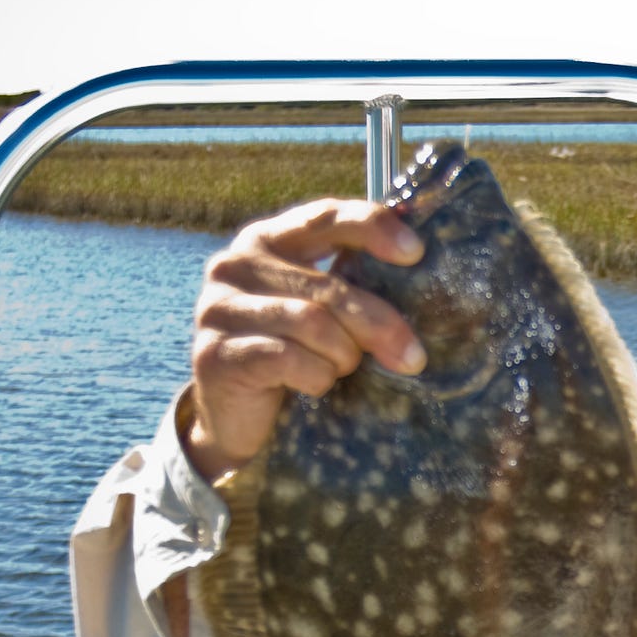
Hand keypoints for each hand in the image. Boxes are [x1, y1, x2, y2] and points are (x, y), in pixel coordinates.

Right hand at [184, 199, 425, 483]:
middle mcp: (236, 264)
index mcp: (268, 240)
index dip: (373, 228)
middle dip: (379, 324)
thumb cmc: (293, 357)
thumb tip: (420, 271)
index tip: (416, 254)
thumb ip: (350, 285)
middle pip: (329, 287)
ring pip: (312, 324)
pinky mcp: (216, 353)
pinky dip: (316, 377)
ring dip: (343, 356)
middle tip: (412, 357)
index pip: (326, 217)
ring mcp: (219, 308)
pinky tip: (317, 386)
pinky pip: (287, 358)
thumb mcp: (323, 312)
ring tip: (344, 371)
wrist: (237, 419)